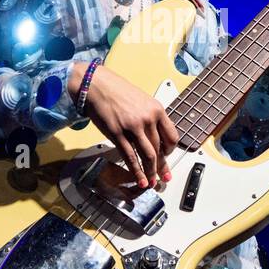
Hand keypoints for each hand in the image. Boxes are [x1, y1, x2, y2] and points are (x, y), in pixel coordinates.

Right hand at [68, 63, 177, 188]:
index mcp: (157, 110)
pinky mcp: (117, 134)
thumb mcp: (142, 101)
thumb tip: (156, 139)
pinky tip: (141, 180)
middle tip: (164, 177)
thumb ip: (152, 118)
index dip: (171, 151)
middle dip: (162, 166)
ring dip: (151, 172)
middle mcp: (147, 119)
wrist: (97, 85)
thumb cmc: (118, 92)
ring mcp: (132, 127)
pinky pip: (130, 157)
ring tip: (153, 182)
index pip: (172, 137)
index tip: (168, 157)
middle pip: (160, 149)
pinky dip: (137, 171)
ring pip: (148, 156)